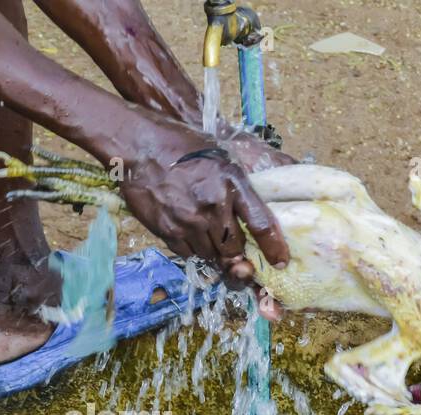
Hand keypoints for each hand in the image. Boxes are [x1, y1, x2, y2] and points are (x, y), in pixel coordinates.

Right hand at [117, 121, 288, 273]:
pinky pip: (189, 254)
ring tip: (212, 242)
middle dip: (240, 257)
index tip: (280, 262)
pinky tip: (192, 236)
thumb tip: (256, 215)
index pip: (261, 223)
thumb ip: (239, 188)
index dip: (274, 248)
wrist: (140, 146)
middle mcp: (213, 205)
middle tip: (241, 259)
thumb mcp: (222, 159)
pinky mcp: (168, 231)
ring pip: (212, 256)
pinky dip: (195, 251)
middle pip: (235, 249)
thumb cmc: (183, 147)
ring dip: (216, 255)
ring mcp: (189, 221)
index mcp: (232, 183)